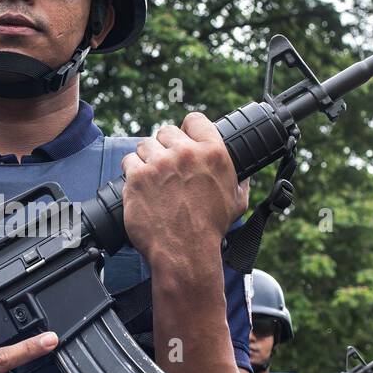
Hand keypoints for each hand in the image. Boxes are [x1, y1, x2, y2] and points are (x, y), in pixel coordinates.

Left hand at [121, 112, 248, 268]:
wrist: (185, 252)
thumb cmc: (210, 230)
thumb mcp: (237, 202)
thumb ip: (239, 180)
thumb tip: (243, 173)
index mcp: (212, 153)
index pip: (195, 120)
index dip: (188, 129)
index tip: (184, 138)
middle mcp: (185, 154)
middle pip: (167, 131)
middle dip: (165, 146)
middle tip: (166, 165)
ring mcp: (159, 164)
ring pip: (145, 144)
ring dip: (147, 157)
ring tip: (152, 176)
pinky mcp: (137, 177)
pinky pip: (128, 161)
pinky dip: (131, 171)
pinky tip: (139, 184)